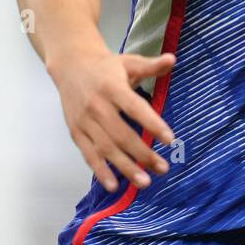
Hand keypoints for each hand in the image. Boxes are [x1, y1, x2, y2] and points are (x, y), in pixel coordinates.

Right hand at [49, 50, 178, 192]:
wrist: (71, 67)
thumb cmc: (107, 67)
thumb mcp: (130, 61)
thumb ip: (152, 65)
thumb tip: (172, 59)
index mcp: (112, 87)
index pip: (135, 108)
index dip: (152, 124)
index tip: (170, 139)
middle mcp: (97, 106)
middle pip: (121, 134)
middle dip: (143, 154)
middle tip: (163, 168)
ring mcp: (84, 121)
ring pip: (106, 148)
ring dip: (125, 167)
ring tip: (145, 182)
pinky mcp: (76, 132)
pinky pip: (89, 155)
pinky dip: (100, 171)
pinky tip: (114, 186)